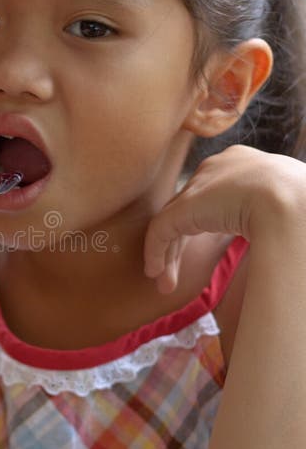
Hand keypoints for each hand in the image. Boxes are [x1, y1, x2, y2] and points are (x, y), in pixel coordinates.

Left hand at [143, 145, 305, 293]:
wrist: (292, 201)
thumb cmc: (299, 209)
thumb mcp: (283, 206)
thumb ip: (267, 214)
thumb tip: (273, 237)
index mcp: (243, 163)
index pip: (213, 196)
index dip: (205, 225)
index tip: (206, 249)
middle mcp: (218, 167)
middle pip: (190, 209)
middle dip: (180, 244)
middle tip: (173, 274)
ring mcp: (200, 184)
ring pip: (174, 221)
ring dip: (169, 256)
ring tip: (165, 285)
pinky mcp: (185, 205)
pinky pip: (161, 230)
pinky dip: (157, 253)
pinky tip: (157, 274)